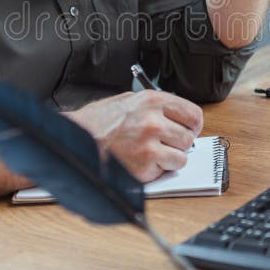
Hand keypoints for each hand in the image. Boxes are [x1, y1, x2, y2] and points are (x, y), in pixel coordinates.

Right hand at [66, 90, 202, 181]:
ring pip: (182, 155)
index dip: (192, 124)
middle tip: (165, 143)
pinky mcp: (145, 165)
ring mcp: (150, 144)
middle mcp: (154, 121)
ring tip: (152, 152)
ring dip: (171, 157)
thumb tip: (177, 115)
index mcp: (152, 101)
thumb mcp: (128, 100)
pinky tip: (144, 161)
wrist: (76, 140)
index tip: (189, 128)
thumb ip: (155, 106)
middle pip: (189, 136)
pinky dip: (160, 169)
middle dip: (179, 142)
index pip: (193, 113)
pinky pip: (169, 168)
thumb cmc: (97, 122)